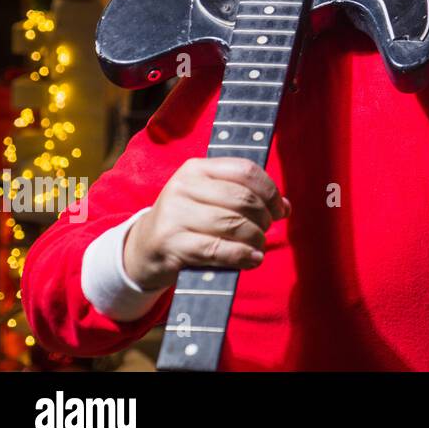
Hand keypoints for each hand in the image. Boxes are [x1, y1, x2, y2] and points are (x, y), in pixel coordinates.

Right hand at [123, 157, 290, 292]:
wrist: (143, 248)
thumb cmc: (188, 221)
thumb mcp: (210, 198)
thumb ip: (244, 196)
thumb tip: (285, 207)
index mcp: (196, 168)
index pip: (245, 170)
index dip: (270, 191)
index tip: (280, 210)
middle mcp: (183, 186)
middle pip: (242, 198)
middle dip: (263, 217)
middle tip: (266, 230)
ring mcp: (174, 214)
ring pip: (232, 224)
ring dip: (255, 238)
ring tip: (259, 246)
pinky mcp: (170, 243)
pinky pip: (217, 249)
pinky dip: (241, 255)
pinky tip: (252, 259)